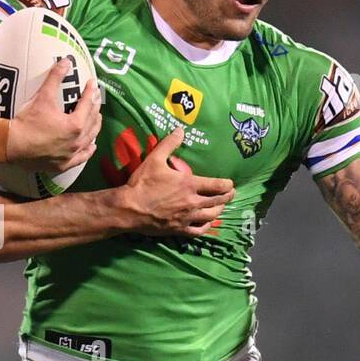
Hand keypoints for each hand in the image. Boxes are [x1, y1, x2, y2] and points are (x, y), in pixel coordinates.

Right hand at [5, 58, 101, 172]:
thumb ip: (55, 77)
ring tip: (96, 119)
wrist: (12, 144)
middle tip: (95, 99)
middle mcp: (77, 141)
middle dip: (94, 108)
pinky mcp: (63, 164)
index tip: (92, 83)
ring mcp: (70, 155)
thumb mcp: (43, 97)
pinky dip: (88, 151)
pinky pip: (81, 158)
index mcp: (75, 125)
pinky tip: (91, 146)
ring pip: (89, 140)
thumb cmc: (28, 121)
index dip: (90, 92)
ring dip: (94, 128)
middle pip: (91, 123)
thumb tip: (66, 60)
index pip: (87, 105)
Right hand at [120, 127, 234, 235]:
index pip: (218, 185)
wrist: (129, 208)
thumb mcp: (154, 159)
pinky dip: (206, 226)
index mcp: (189, 184)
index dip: (228, 184)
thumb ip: (169, 144)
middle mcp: (193, 202)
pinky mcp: (180, 229)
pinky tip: (207, 223)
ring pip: (212, 216)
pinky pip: (199, 231)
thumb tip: (180, 130)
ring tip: (220, 206)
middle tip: (230, 193)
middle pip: (219, 201)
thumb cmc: (142, 184)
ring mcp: (187, 217)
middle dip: (228, 196)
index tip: (230, 183)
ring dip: (219, 210)